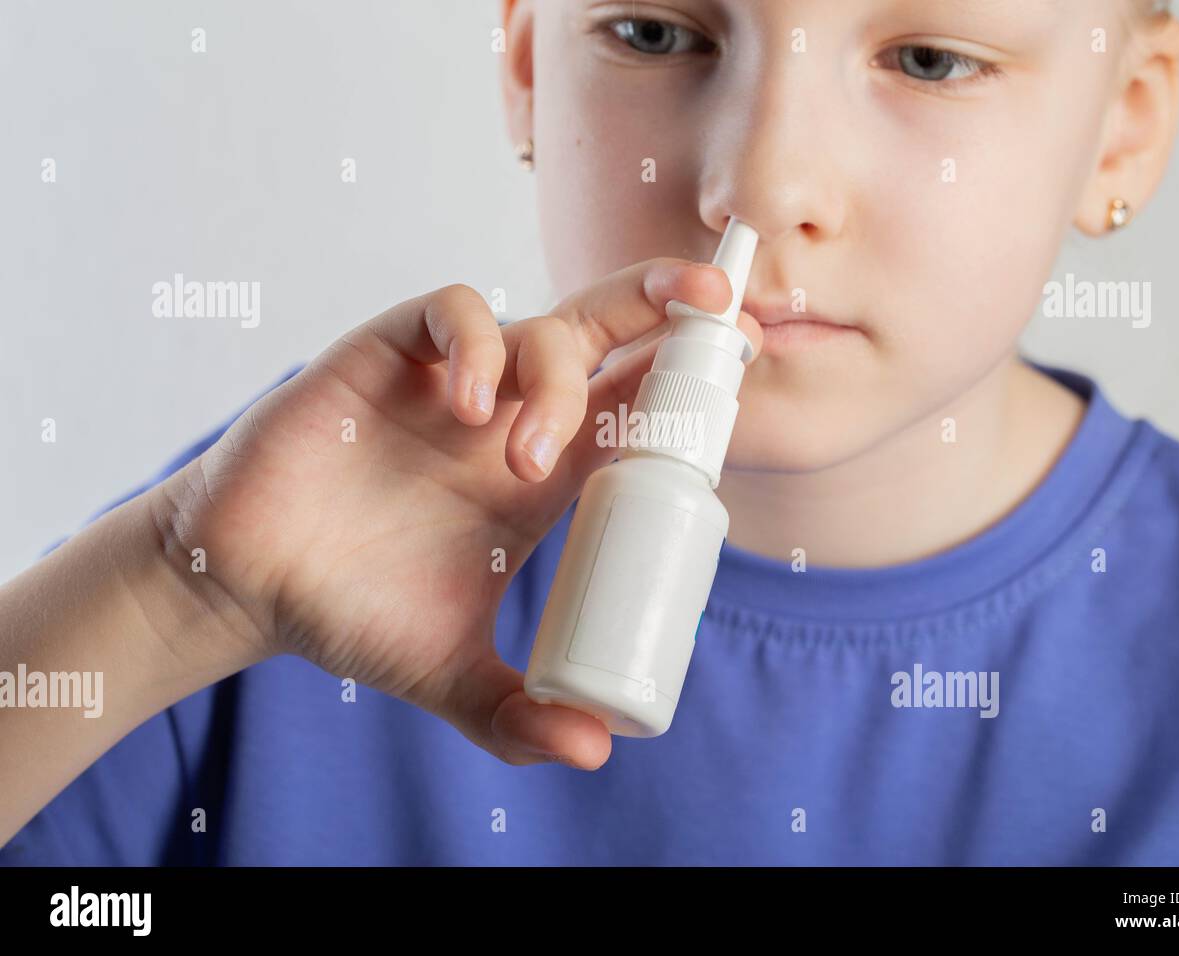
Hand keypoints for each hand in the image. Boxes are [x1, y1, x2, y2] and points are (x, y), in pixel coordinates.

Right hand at [152, 260, 760, 769]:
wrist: (248, 583)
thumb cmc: (351, 611)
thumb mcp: (451, 676)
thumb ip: (518, 715)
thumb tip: (595, 751)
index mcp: (543, 474)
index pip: (634, 408)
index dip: (689, 386)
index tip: (746, 377)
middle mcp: (511, 416)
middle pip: (608, 334)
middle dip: (670, 305)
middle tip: (727, 310)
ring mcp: (455, 382)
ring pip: (542, 327)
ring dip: (557, 381)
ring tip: (528, 462)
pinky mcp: (389, 355)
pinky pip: (453, 313)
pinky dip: (480, 346)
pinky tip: (475, 410)